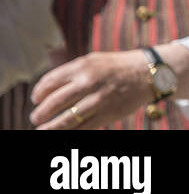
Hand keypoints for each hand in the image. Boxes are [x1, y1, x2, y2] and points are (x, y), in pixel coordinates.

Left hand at [30, 50, 154, 129]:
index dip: (38, 93)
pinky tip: (62, 132)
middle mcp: (89, 81)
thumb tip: (46, 88)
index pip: (50, 82)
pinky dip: (69, 132)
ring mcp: (98, 99)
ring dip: (50, 127)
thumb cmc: (116, 67)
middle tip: (35, 118)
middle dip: (40, 113)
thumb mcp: (94, 60)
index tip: (36, 99)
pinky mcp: (107, 114)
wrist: (148, 73)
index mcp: (83, 66)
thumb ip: (71, 72)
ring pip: (66, 119)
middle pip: (54, 102)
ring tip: (42, 129)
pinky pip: (82, 128)